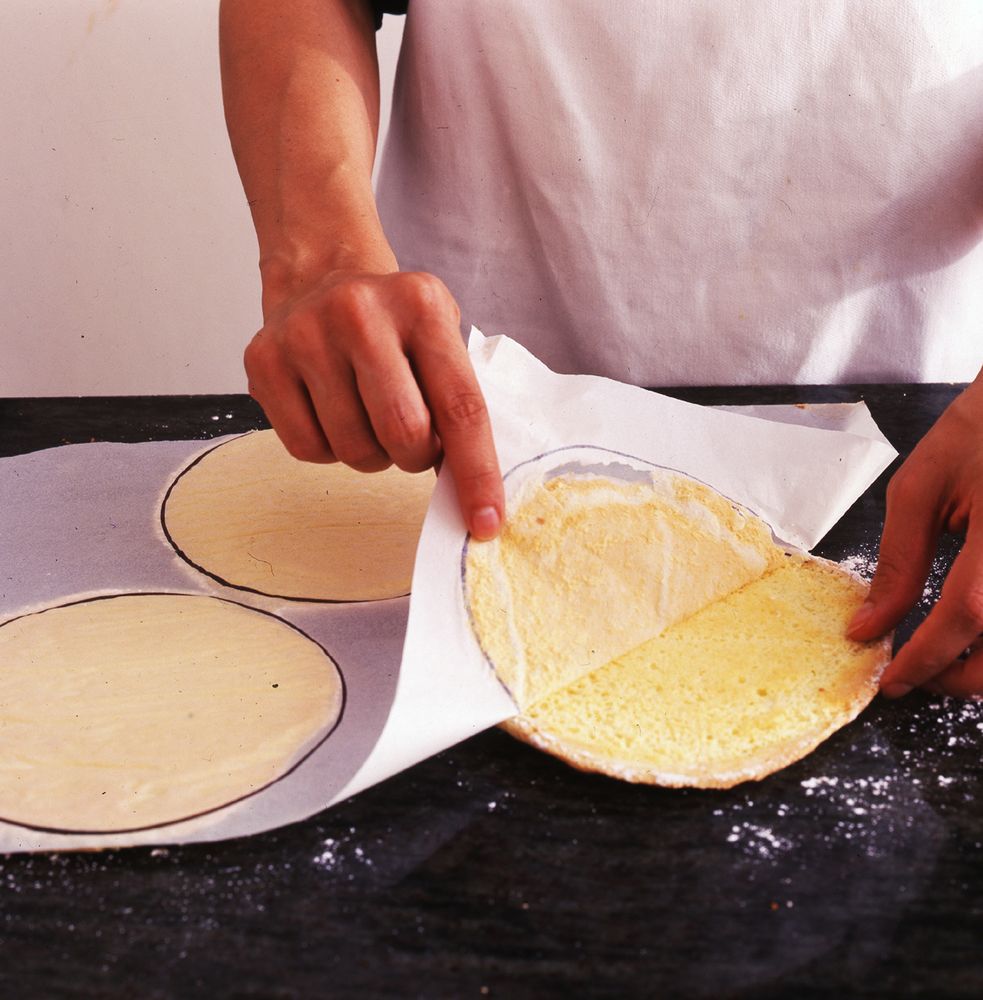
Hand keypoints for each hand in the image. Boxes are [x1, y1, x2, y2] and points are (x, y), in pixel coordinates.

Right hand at [244, 267, 503, 539]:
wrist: (319, 276)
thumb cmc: (393, 325)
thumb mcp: (440, 339)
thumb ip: (457, 404)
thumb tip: (470, 491)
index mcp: (422, 304)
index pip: (461, 406)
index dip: (477, 472)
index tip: (485, 522)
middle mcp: (361, 311)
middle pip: (404, 433)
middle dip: (416, 458)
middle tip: (412, 441)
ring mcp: (305, 334)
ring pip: (354, 449)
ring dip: (372, 455)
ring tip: (369, 418)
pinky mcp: (263, 360)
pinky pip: (306, 448)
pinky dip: (329, 451)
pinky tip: (332, 414)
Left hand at [848, 375, 982, 697]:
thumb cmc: (978, 431)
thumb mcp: (920, 489)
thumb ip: (898, 562)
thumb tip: (868, 625)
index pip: (969, 614)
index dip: (928, 658)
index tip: (890, 681)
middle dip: (961, 679)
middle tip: (914, 674)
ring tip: (940, 656)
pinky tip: (972, 632)